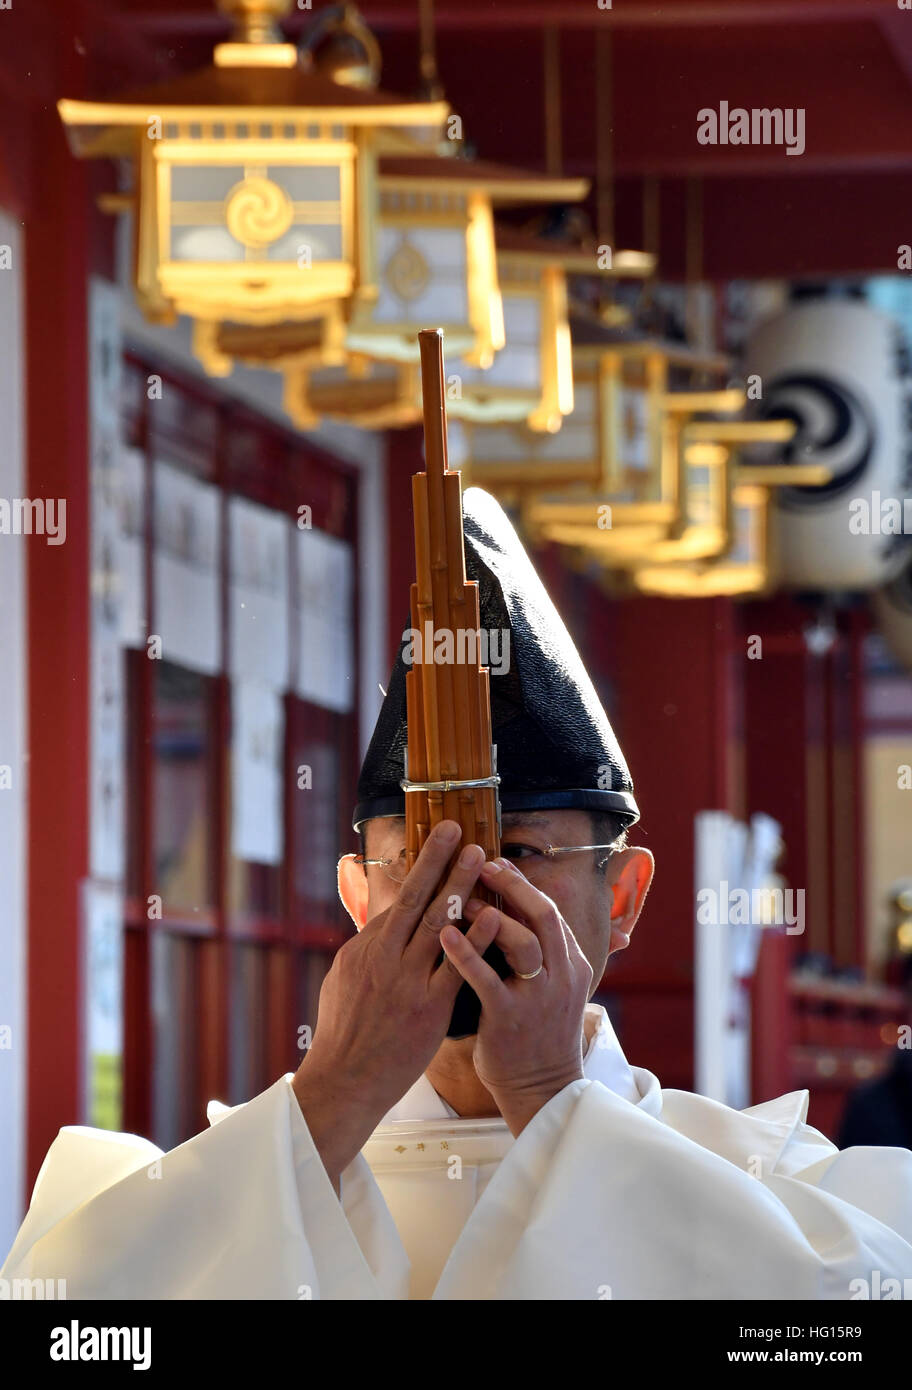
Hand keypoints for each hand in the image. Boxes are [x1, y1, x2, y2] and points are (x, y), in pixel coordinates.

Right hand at [292, 821, 499, 1187]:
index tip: (439, 842)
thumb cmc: (344, 1033)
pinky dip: (474, 939)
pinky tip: (492, 915)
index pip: (398, 900)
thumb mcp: (345, 980)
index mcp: (365, 948)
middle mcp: (384, 957)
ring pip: (437, 923)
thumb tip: (383, 923)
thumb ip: (367, 949)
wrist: (344, 1081)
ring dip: (460, 886)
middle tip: (458, 828)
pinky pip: (456, 967)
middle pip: (414, 898)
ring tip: (481, 857)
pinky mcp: (427, 1008)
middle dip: (437, 860)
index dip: (422, 869)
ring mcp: (406, 982)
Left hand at [440, 856, 592, 1136]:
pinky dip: (466, 953)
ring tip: (460, 896)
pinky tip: (444, 934)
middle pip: (544, 915)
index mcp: (571, 964)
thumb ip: (541, 954)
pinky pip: (487, 979)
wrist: (541, 1090)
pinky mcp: (510, 1018)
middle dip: (513, 885)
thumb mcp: (552, 989)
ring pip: (524, 942)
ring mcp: (538, 998)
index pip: (550, 911)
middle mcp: (562, 976)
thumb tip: (513, 913)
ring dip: (490, 914)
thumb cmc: (536, 1034)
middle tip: (481, 864)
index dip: (523, 884)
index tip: (495, 864)